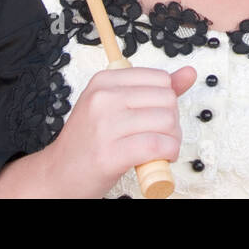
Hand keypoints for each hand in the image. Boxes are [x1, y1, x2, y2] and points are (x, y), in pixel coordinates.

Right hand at [0, 64, 195, 197]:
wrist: (58, 174)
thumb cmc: (90, 141)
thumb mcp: (116, 106)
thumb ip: (154, 90)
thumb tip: (189, 73)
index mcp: (104, 81)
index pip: (161, 79)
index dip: (167, 100)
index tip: (155, 115)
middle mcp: (103, 98)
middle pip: (167, 100)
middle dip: (172, 122)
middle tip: (160, 135)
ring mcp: (105, 126)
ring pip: (166, 122)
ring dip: (172, 140)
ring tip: (159, 148)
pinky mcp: (110, 153)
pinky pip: (157, 145)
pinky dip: (168, 153)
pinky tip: (160, 158)